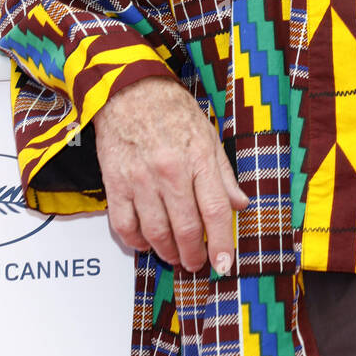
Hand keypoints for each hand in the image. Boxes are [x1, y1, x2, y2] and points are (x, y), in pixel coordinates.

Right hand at [93, 75, 248, 272]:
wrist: (128, 90)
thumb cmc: (171, 110)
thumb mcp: (208, 135)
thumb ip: (223, 174)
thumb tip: (240, 204)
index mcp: (199, 158)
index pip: (216, 211)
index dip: (222, 243)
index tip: (224, 264)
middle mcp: (171, 171)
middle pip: (187, 228)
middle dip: (194, 254)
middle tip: (196, 263)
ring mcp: (141, 179)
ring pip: (156, 232)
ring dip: (168, 252)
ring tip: (175, 256)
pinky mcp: (115, 183)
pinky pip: (125, 225)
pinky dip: (136, 241)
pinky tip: (146, 243)